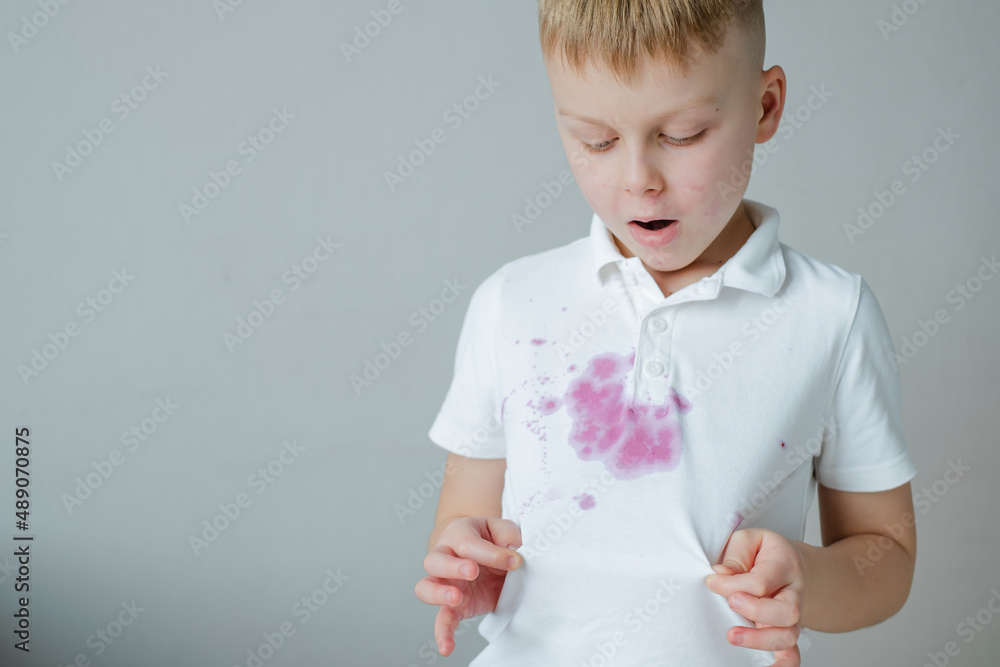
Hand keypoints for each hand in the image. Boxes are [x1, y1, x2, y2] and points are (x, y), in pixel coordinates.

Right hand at [414, 516, 522, 655]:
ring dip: (438, 594)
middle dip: (453, 567)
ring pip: (426, 588)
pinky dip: (443, 633)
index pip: (468, 543)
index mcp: (458, 534)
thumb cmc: (492, 538)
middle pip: (435, 561)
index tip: (514, 561)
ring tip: (456, 598)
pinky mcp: (454, 606)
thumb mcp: (503, 529)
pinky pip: (442, 620)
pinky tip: (447, 648)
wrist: (486, 552)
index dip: (490, 553)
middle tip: (473, 571)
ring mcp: (445, 583)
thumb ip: (508, 536)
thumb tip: (511, 553)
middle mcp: (444, 557)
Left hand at [704, 528, 804, 666]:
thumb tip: (720, 575)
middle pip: (785, 611)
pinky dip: (780, 665)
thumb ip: (735, 556)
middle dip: (755, 611)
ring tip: (732, 636)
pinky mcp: (787, 632)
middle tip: (730, 603)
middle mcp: (794, 593)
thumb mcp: (749, 540)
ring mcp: (793, 616)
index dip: (733, 584)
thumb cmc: (765, 552)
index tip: (711, 582)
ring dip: (759, 640)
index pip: (762, 581)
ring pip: (788, 636)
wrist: (791, 563)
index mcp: (785, 565)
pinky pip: (791, 655)